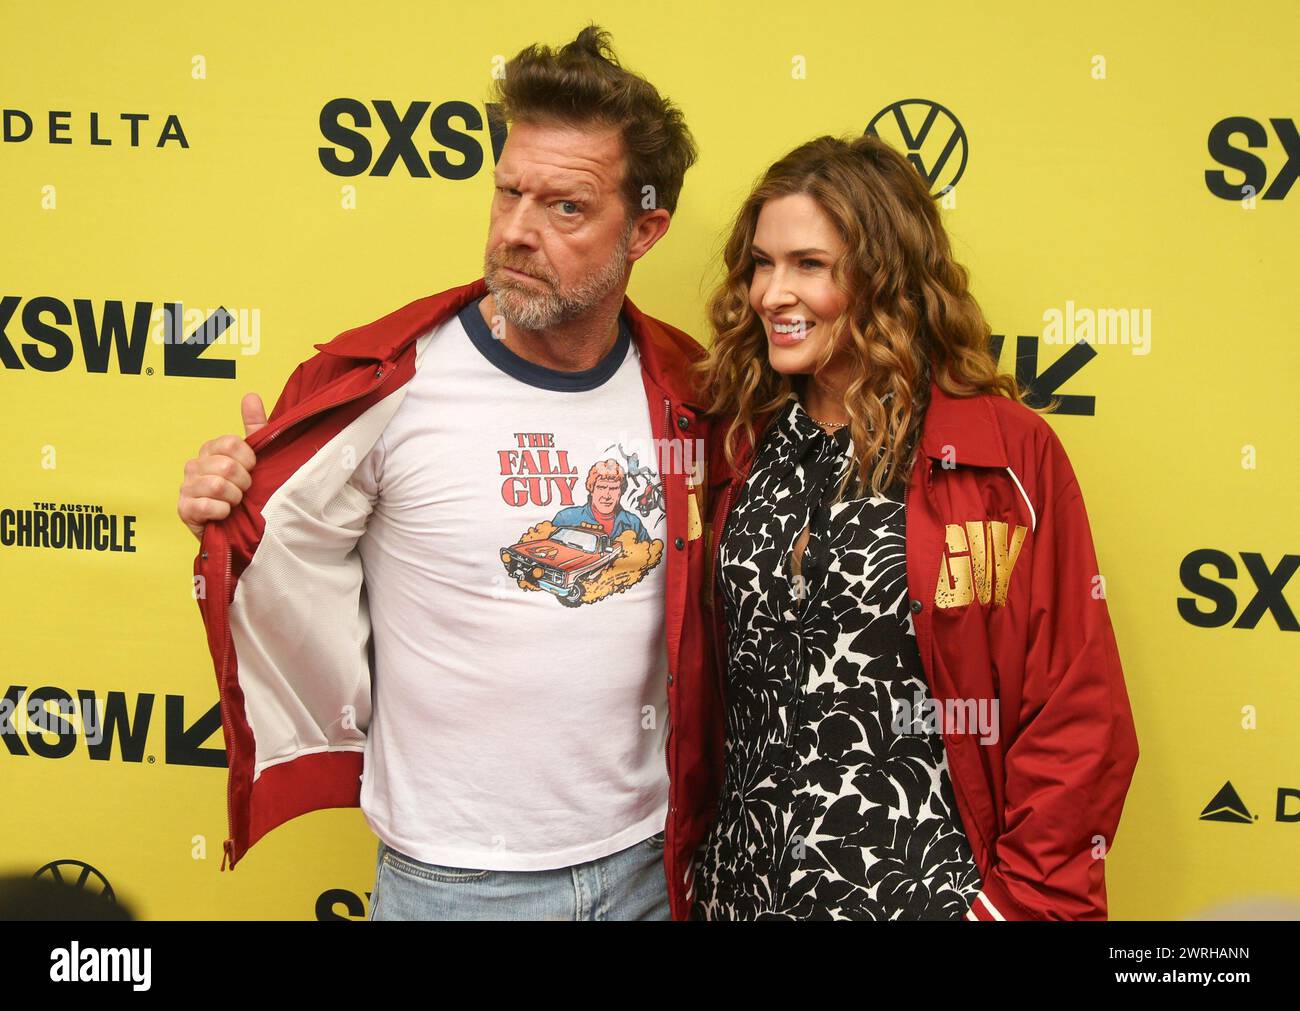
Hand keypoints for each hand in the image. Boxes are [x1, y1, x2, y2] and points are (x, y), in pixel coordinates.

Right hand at [177, 392, 266, 541]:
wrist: (239, 528)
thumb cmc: (248, 491)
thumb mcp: (256, 459)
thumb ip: (255, 427)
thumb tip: (251, 395)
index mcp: (211, 450)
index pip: (231, 443)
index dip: (249, 459)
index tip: (253, 470)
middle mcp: (194, 465)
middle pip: (225, 465)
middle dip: (244, 482)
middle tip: (245, 491)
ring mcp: (187, 487)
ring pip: (217, 485)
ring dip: (235, 498)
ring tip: (236, 504)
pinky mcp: (184, 510)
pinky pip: (207, 506)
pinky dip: (222, 512)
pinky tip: (225, 515)